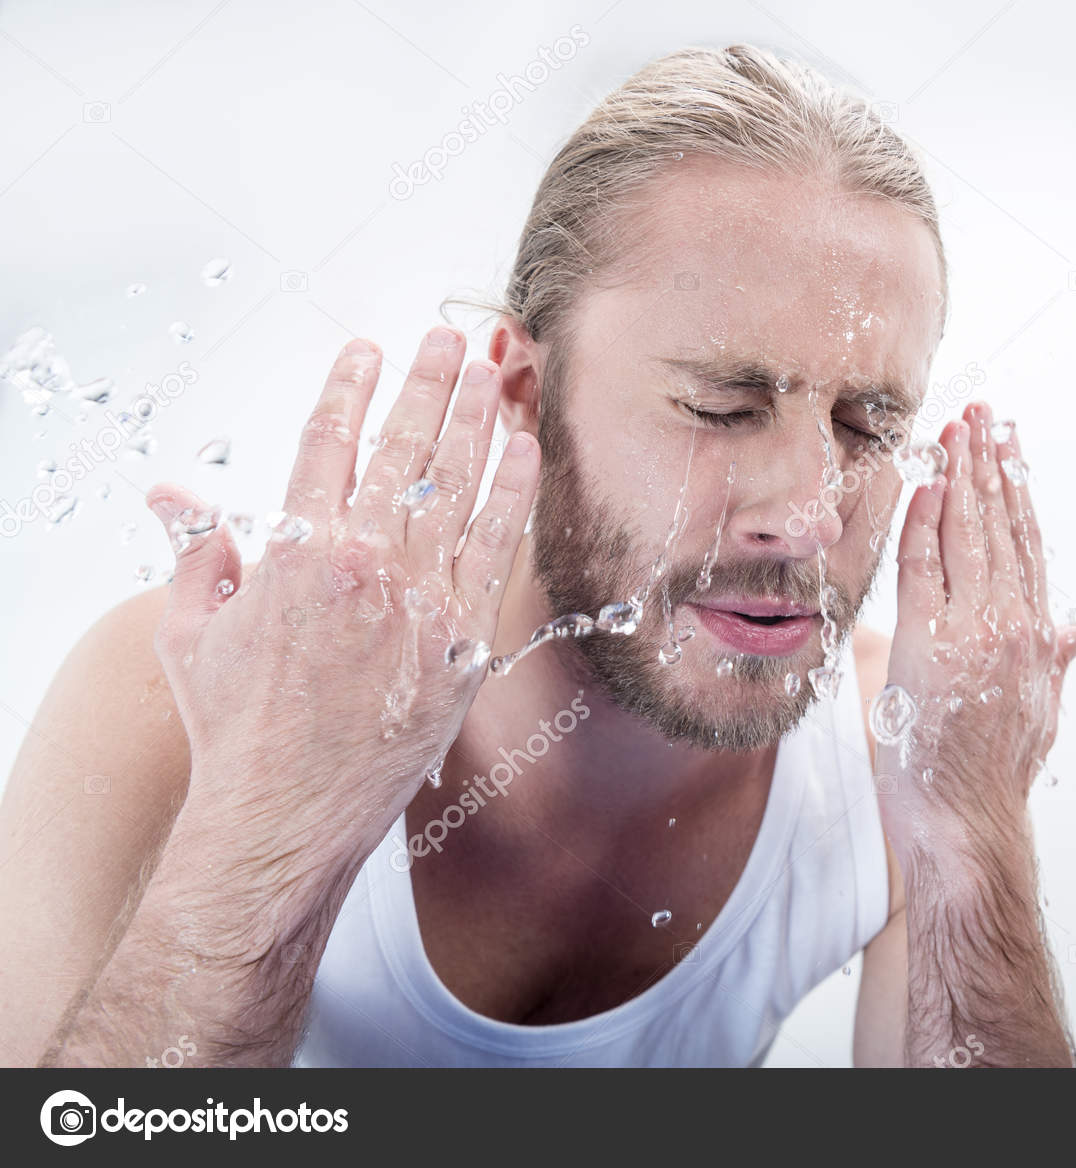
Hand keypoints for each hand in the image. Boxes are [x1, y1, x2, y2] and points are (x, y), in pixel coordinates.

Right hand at [144, 328, 539, 882]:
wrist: (286, 811)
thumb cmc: (235, 727)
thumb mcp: (191, 633)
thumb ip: (195, 553)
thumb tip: (173, 494)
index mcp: (296, 549)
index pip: (328, 441)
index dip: (351, 386)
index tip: (367, 348)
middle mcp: (365, 562)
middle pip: (403, 449)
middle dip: (426, 384)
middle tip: (446, 338)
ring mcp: (420, 599)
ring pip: (456, 487)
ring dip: (475, 420)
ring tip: (492, 369)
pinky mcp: (463, 639)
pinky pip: (495, 550)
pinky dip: (513, 494)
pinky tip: (525, 450)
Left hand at [879, 401, 1075, 854]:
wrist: (968, 821)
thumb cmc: (995, 771)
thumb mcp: (1041, 707)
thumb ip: (1061, 658)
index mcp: (1037, 633)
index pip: (1027, 543)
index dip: (1017, 489)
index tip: (1010, 445)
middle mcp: (1012, 624)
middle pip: (1001, 526)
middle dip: (990, 463)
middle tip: (983, 412)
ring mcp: (972, 631)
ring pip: (968, 535)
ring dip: (961, 475)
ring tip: (957, 427)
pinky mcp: (928, 644)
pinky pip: (924, 567)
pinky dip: (926, 521)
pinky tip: (928, 482)